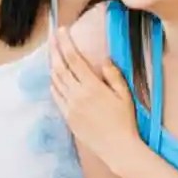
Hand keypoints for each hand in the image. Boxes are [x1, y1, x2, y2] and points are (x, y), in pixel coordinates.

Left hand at [49, 27, 140, 164]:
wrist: (117, 147)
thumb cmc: (125, 120)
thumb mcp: (125, 95)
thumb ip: (114, 75)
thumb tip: (103, 60)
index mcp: (92, 87)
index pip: (74, 59)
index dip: (66, 43)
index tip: (62, 30)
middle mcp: (77, 95)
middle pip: (60, 67)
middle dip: (55, 49)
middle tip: (52, 37)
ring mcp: (69, 106)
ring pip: (55, 80)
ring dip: (53, 65)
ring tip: (53, 53)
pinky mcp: (67, 117)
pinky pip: (56, 96)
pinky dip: (53, 84)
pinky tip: (55, 78)